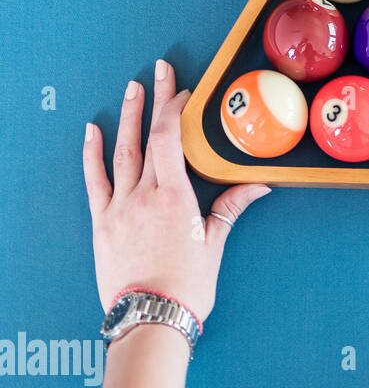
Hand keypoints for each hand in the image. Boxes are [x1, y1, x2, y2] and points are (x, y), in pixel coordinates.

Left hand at [82, 59, 269, 321]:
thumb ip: (230, 209)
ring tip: (133, 88)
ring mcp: (118, 208)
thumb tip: (257, 186)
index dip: (176, 111)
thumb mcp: (213, 245)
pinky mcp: (102, 222)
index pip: (171, 140)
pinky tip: (93, 130)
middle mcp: (143, 197)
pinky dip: (92, 154)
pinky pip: (95, 181)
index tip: (186, 92)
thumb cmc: (186, 287)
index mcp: (174, 199)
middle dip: (156, 101)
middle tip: (160, 70)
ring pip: (122, 152)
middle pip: (148, 137)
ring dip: (129, 117)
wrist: (149, 318)